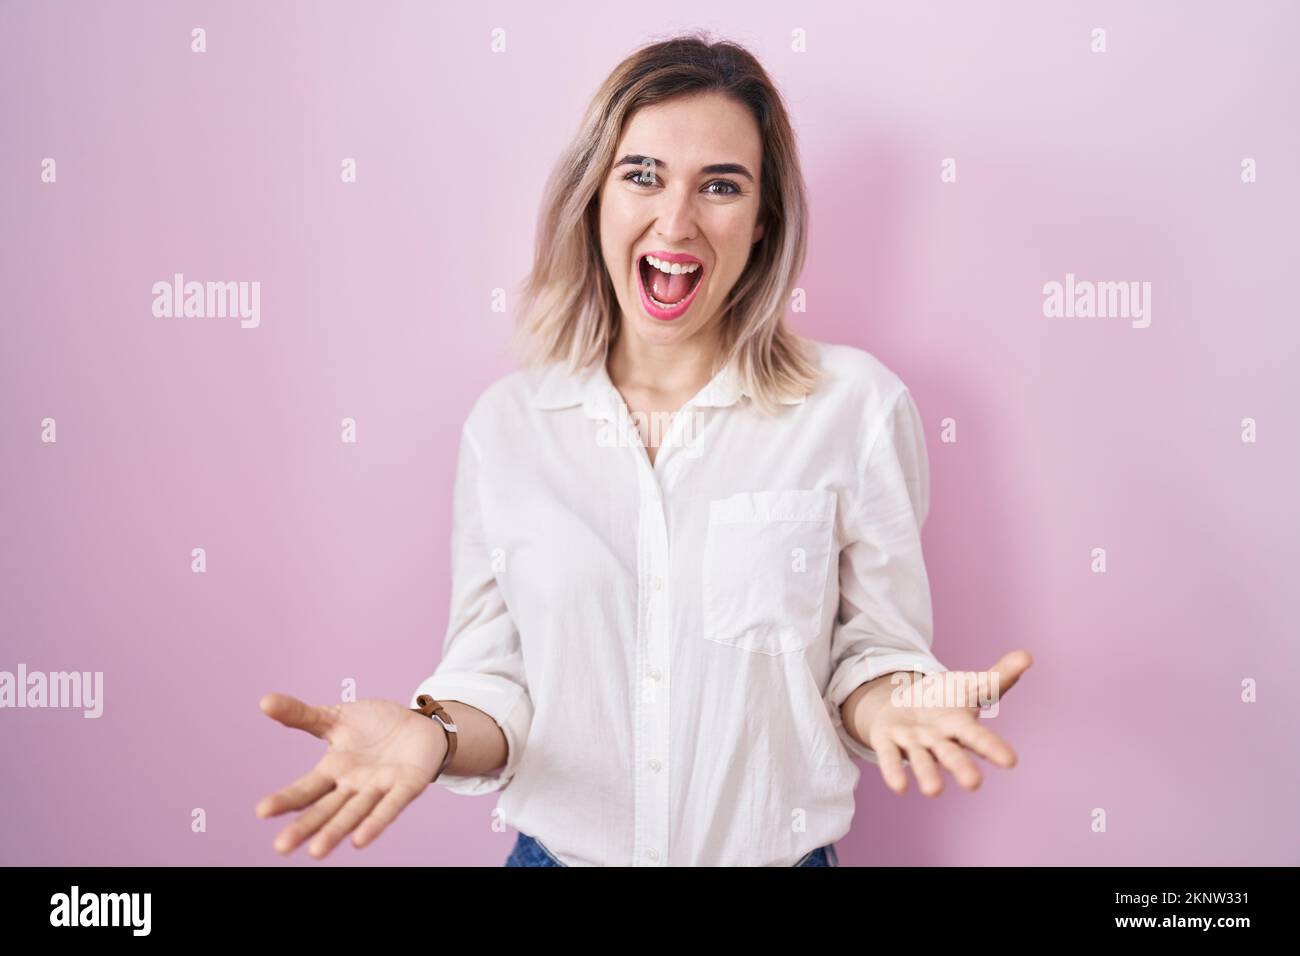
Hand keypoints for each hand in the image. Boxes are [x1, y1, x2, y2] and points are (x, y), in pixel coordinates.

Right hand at [254, 693, 447, 857]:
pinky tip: (360, 840)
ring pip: (355, 812)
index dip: (285, 799)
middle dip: (305, 827)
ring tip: (316, 851)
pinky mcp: (407, 786)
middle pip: (326, 809)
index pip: (305, 789)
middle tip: (281, 847)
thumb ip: (302, 715)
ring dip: (336, 831)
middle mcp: (353, 785)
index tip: (262, 811)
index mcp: (333, 770)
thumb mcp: (336, 717)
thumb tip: (263, 701)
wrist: (419, 725)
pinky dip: (376, 822)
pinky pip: (391, 806)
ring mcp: (379, 788)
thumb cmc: (374, 726)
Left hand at [866, 650, 1031, 796]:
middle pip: (951, 754)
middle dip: (961, 767)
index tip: (1010, 760)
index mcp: (960, 726)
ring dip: (926, 772)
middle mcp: (939, 740)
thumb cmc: (946, 700)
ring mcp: (914, 743)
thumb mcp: (970, 684)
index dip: (992, 747)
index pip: (978, 736)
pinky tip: (898, 786)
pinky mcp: (888, 742)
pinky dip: (892, 770)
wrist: (905, 703)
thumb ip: (998, 676)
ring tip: (933, 791)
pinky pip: (890, 756)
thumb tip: (1028, 656)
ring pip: (921, 759)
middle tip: (973, 783)